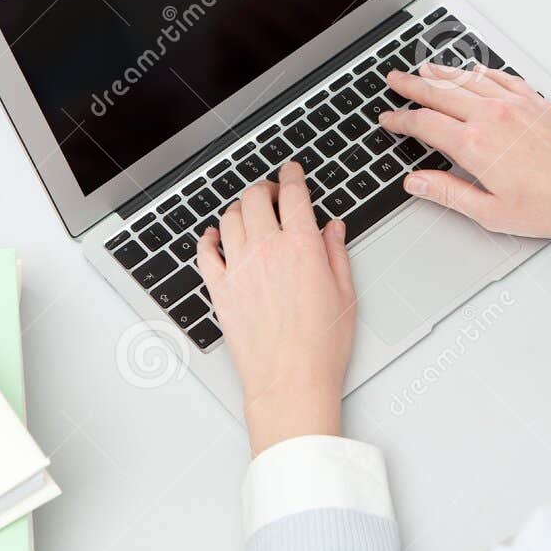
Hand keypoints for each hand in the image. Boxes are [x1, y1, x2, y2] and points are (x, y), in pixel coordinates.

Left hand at [196, 161, 356, 456]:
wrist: (290, 381)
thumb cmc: (321, 346)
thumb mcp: (345, 294)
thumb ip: (336, 253)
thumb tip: (333, 228)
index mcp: (302, 247)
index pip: (293, 195)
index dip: (292, 175)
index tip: (291, 170)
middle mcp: (267, 251)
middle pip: (256, 199)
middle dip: (264, 187)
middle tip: (270, 190)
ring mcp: (239, 268)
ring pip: (230, 219)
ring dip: (239, 208)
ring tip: (247, 211)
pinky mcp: (220, 290)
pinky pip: (205, 252)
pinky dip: (208, 238)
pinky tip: (213, 236)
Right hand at [380, 62, 550, 243]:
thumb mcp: (492, 213)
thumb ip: (448, 194)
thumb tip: (416, 183)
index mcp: (475, 145)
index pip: (424, 123)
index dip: (400, 120)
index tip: (388, 119)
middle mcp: (492, 116)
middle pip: (439, 92)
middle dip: (411, 85)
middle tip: (393, 79)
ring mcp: (515, 104)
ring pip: (466, 78)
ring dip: (440, 73)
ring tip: (423, 69)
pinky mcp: (536, 100)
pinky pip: (499, 76)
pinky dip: (479, 71)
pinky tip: (473, 70)